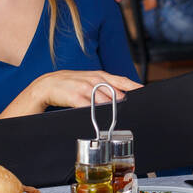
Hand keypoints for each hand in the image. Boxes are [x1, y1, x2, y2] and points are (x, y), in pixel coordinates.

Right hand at [27, 70, 142, 110]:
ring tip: (115, 115)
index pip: (121, 80)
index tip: (144, 92)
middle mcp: (94, 80)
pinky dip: (93, 111)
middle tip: (130, 109)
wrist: (47, 84)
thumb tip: (123, 97)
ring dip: (110, 108)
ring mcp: (84, 87)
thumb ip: (106, 88)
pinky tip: (97, 115)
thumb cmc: (71, 84)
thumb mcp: (90, 81)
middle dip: (122, 102)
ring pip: (103, 100)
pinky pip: (87, 106)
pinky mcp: (73, 96)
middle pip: (115, 93)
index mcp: (100, 76)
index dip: (134, 86)